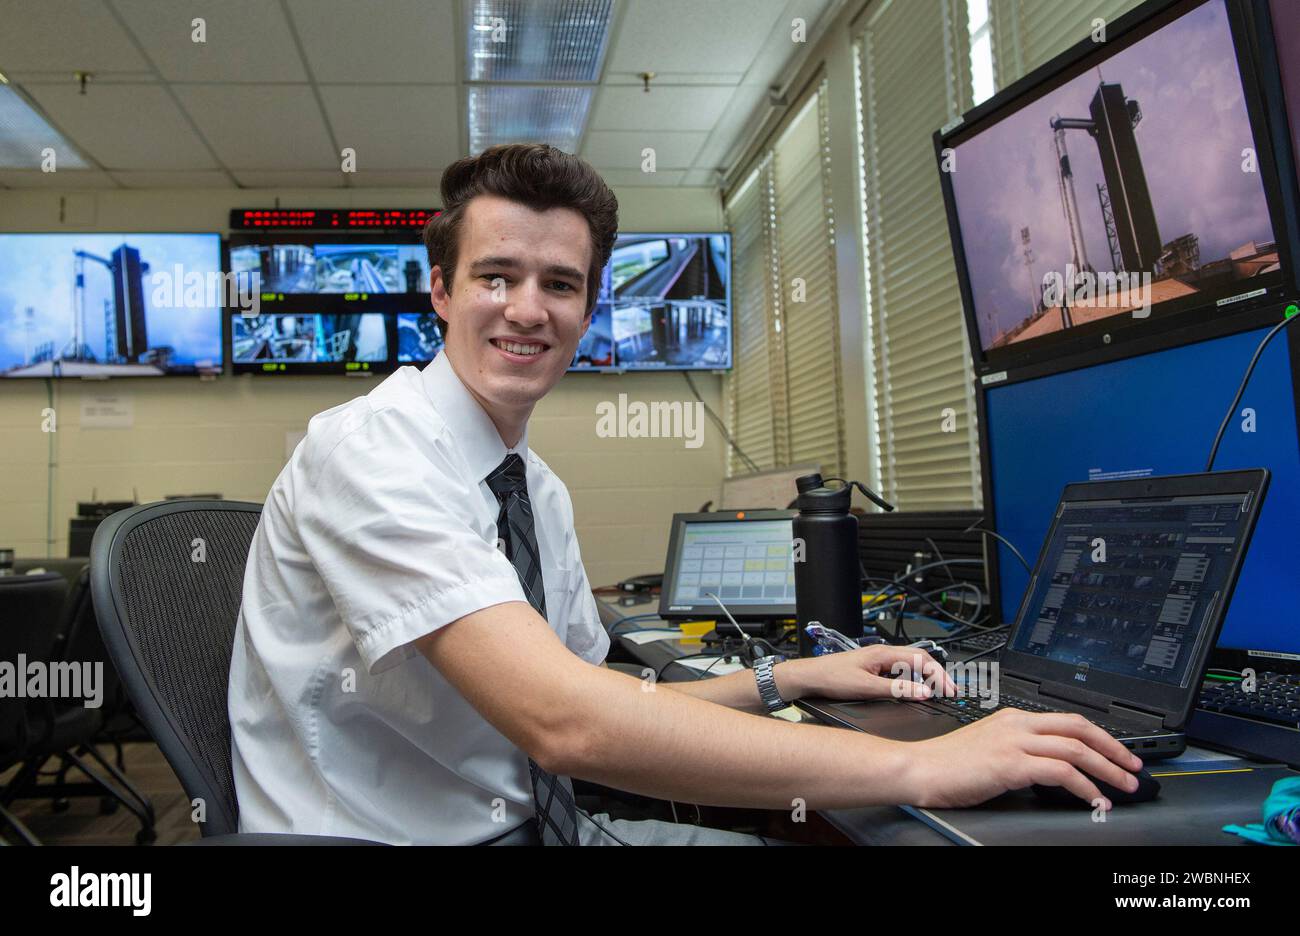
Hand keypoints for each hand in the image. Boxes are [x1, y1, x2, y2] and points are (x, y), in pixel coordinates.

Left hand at [782, 644, 955, 702]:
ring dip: (925, 677)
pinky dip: (912, 680)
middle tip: (949, 692)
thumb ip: (896, 690)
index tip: (949, 689)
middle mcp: (883, 653)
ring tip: (937, 692)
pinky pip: (900, 671)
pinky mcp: (874, 668)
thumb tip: (922, 692)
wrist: (809, 677)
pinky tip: (914, 690)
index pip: (921, 659)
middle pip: (919, 660)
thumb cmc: (831, 677)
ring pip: (910, 665)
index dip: (939, 674)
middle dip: (937, 675)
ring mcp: (878, 660)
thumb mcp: (866, 688)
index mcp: (884, 653)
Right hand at [906, 709, 1144, 809]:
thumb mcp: (990, 748)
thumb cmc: (948, 764)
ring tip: (1123, 787)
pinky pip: (1060, 772)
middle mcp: (1017, 724)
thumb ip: (1020, 751)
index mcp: (1014, 718)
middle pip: (1080, 728)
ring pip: (1076, 748)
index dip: (1101, 736)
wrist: (919, 769)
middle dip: (1114, 749)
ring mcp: (1013, 742)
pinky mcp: (1010, 764)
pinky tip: (1094, 800)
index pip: (1069, 720)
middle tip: (1134, 768)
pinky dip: (1085, 787)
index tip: (1119, 753)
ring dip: (1107, 769)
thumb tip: (1053, 769)